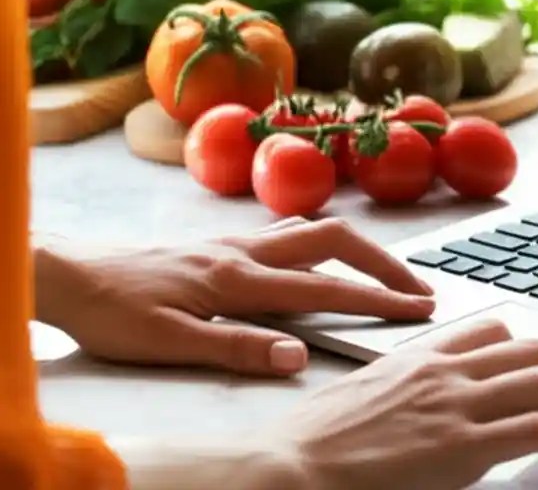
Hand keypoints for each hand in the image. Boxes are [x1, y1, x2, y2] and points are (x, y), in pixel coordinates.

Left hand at [35, 218, 433, 375]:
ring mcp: (232, 243)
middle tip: (420, 289)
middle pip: (334, 241)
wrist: (67, 272)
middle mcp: (243, 252)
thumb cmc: (112, 312)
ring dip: (357, 249)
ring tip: (386, 272)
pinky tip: (319, 258)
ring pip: (311, 230)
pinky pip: (286, 232)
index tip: (420, 310)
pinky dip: (321, 242)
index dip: (378, 299)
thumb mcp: (169, 343)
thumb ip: (237, 347)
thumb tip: (298, 355)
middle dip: (384, 264)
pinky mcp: (218, 245)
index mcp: (238, 280)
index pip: (325, 288)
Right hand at [266, 319, 537, 489]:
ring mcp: (455, 404)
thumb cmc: (310, 444)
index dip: (532, 345)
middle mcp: (443, 371)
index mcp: (417, 356)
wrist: (286, 467)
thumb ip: (404, 392)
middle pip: (530, 350)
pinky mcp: (463, 445)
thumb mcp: (362, 398)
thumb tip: (426, 409)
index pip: (490, 330)